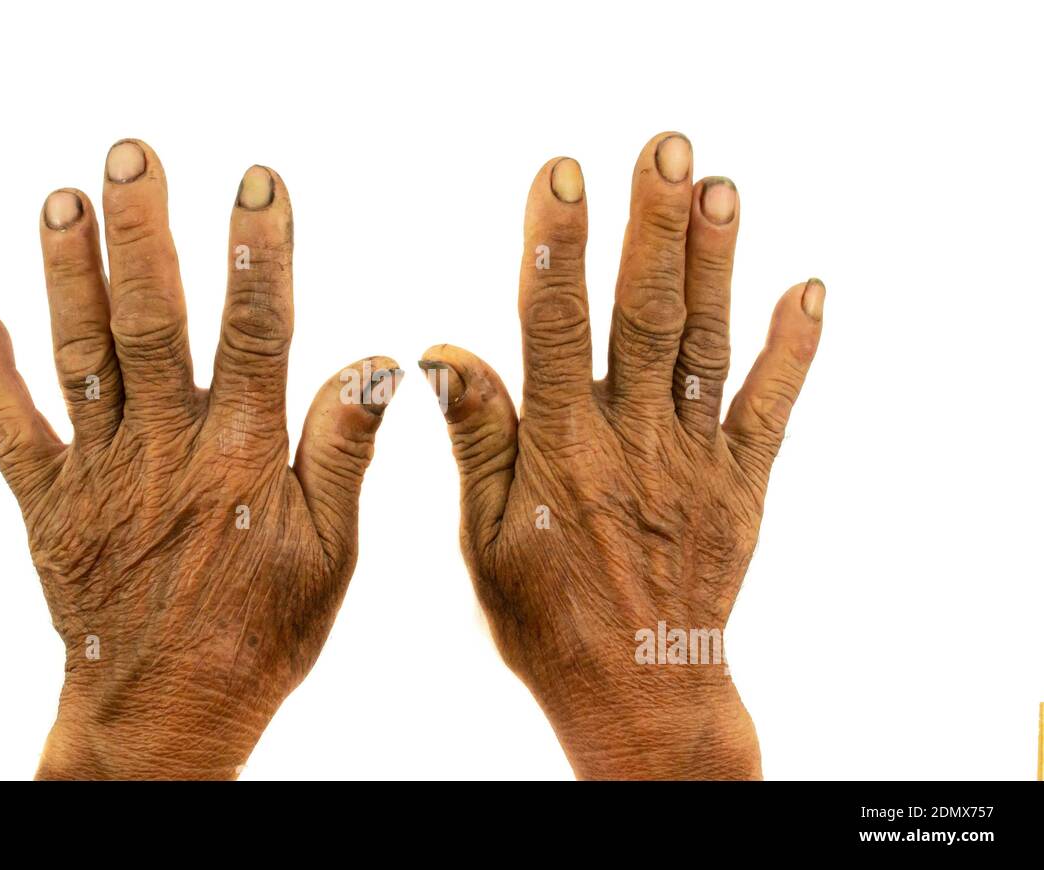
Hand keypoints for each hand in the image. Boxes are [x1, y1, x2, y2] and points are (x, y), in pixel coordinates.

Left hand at [0, 140, 399, 778]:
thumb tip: (374, 365)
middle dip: (141, 233)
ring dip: (67, 277)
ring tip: (60, 202)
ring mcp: (99, 475)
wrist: (167, 715)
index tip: (257, 184)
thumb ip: (342, 452)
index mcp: (241, 456)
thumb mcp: (330, 553)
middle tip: (130, 157)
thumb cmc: (260, 633)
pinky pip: (9, 432)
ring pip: (80, 358)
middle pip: (151, 322)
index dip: (258, 254)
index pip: (255, 332)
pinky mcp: (48, 505)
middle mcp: (165, 450)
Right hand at [419, 133, 823, 778]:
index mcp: (561, 450)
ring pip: (706, 343)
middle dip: (654, 227)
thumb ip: (477, 439)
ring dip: (716, 262)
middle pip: (646, 316)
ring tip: (719, 185)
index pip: (555, 327)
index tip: (562, 176)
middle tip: (664, 148)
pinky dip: (793, 347)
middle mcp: (633, 441)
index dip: (558, 248)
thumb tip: (444, 350)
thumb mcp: (485, 538)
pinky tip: (809, 286)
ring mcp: (696, 459)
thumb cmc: (546, 619)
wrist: (639, 691)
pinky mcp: (744, 483)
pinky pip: (773, 406)